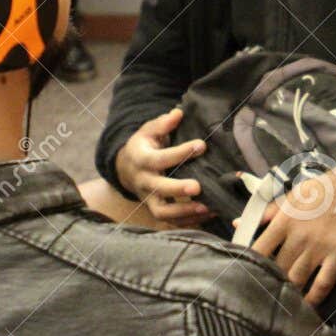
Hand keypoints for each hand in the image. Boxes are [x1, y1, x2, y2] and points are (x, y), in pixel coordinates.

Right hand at [114, 107, 212, 225]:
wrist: (127, 169)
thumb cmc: (144, 146)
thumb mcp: (148, 131)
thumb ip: (162, 124)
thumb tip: (178, 113)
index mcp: (142, 160)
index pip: (159, 158)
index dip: (180, 153)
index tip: (201, 145)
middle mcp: (144, 182)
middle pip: (159, 189)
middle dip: (178, 189)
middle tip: (197, 187)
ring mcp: (150, 200)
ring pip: (163, 213)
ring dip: (185, 212)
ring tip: (206, 208)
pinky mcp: (157, 211)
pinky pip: (171, 223)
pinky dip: (189, 222)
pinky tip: (208, 215)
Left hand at [250, 159, 335, 305]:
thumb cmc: (325, 187)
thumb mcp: (294, 194)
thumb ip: (267, 211)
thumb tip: (238, 223)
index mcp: (285, 220)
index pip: (259, 249)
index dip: (249, 265)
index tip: (244, 277)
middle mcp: (299, 236)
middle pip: (277, 269)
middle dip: (269, 283)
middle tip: (263, 296)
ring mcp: (320, 246)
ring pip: (297, 279)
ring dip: (289, 294)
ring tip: (281, 305)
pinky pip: (324, 282)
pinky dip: (314, 298)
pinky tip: (308, 306)